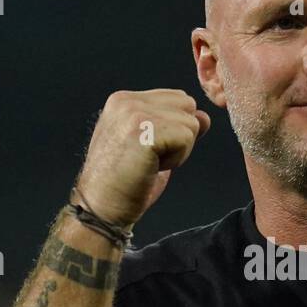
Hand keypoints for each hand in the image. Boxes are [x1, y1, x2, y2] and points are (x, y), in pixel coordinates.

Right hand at [73, 89, 210, 228]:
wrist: (101, 208)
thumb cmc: (124, 183)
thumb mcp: (152, 145)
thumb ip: (175, 125)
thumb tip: (204, 117)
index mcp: (124, 100)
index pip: (177, 97)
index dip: (175, 128)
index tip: (149, 149)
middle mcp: (127, 101)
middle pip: (188, 105)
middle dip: (180, 135)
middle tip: (152, 157)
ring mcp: (135, 113)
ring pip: (191, 123)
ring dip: (179, 150)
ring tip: (149, 163)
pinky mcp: (145, 130)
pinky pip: (186, 138)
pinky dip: (177, 159)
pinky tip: (152, 168)